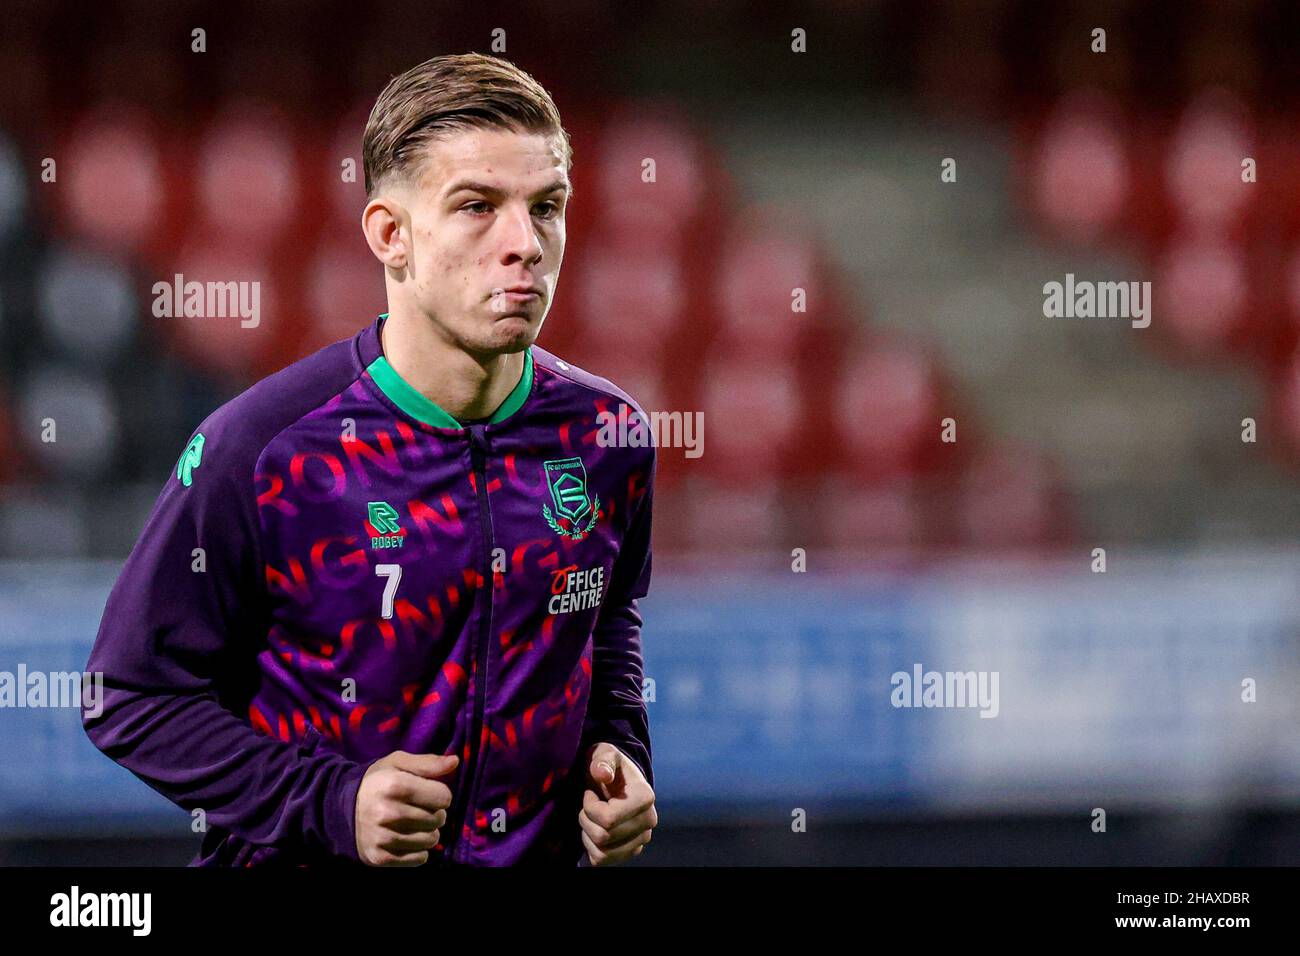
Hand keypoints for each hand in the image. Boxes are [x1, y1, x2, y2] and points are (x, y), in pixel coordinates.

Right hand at [354, 750, 458, 866]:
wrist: (340, 809)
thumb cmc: (376, 782)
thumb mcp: (398, 763)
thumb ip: (428, 763)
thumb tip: (455, 761)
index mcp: (396, 786)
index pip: (444, 797)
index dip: (439, 794)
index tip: (427, 793)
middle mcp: (389, 813)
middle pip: (439, 819)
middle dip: (435, 813)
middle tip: (420, 809)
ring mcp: (383, 838)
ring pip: (431, 840)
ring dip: (428, 832)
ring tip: (414, 823)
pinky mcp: (380, 857)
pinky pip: (419, 859)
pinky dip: (418, 850)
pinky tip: (407, 838)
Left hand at [579, 742, 655, 864]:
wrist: (617, 780)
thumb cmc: (608, 766)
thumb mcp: (603, 754)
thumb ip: (602, 761)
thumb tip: (604, 774)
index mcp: (645, 797)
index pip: (609, 819)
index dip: (590, 807)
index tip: (589, 793)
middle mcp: (649, 821)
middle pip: (603, 836)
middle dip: (586, 819)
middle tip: (587, 805)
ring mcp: (642, 838)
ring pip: (602, 852)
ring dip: (588, 834)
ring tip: (591, 817)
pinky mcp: (632, 850)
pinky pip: (602, 860)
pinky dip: (591, 847)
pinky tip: (594, 829)